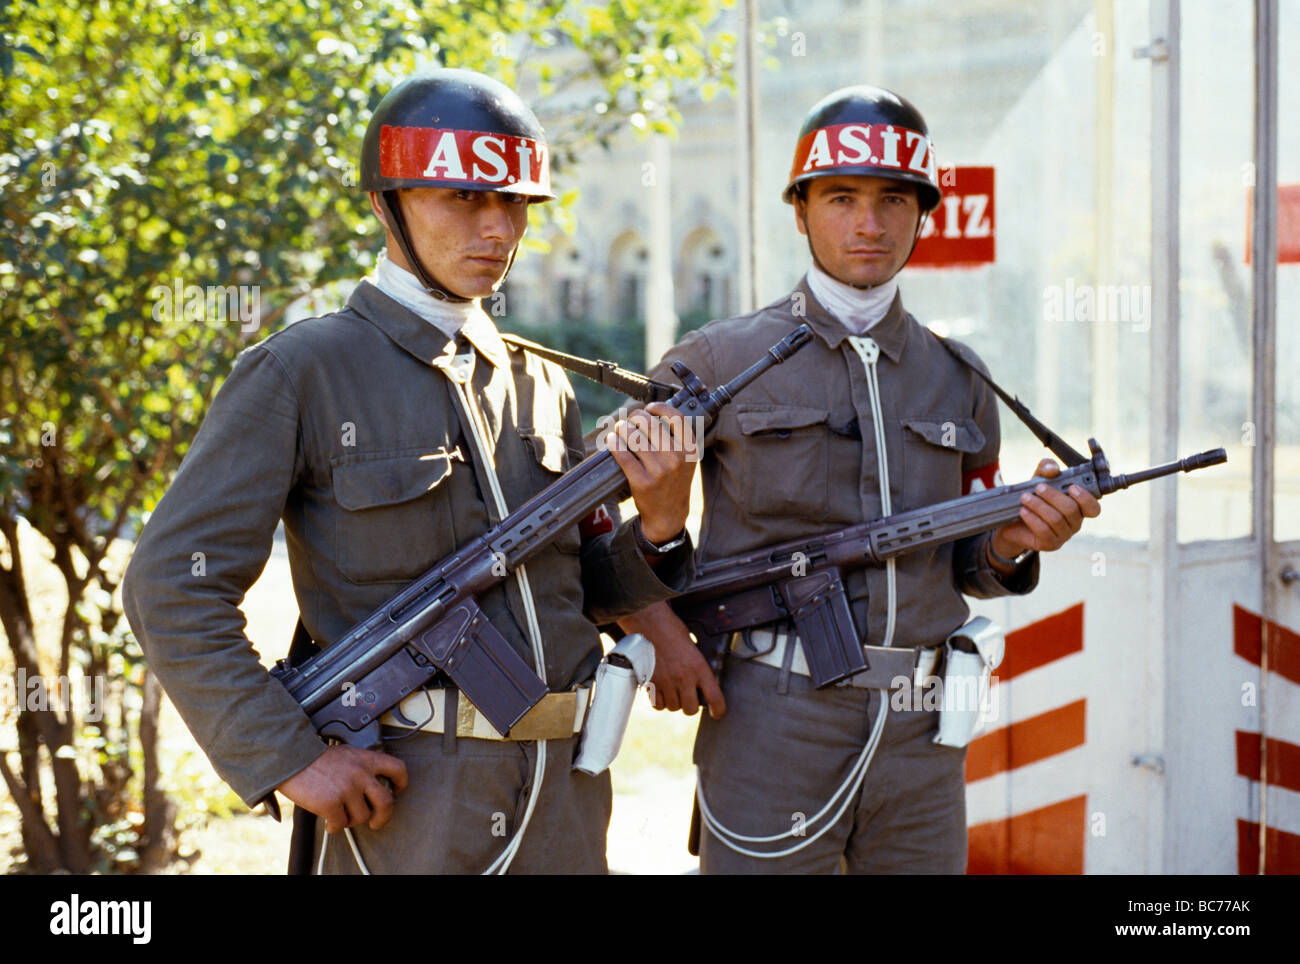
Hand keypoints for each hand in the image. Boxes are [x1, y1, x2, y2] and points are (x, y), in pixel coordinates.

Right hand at [277, 744, 408, 834]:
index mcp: (366, 759)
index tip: (397, 791)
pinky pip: (340, 824)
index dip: (401, 782)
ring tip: (341, 816)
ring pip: (361, 817)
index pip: (398, 769)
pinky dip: (334, 827)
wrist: (292, 757)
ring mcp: (347, 789)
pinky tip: (329, 822)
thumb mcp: (346, 754)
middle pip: (386, 802)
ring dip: (351, 820)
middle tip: (376, 821)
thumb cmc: (315, 758)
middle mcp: (361, 774)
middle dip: (383, 817)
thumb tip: (371, 790)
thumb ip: (361, 767)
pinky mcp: (331, 803)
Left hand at [606, 402, 696, 544]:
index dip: (659, 408)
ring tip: (620, 428)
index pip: (676, 417)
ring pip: (634, 437)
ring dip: (622, 428)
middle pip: (650, 424)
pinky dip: (614, 443)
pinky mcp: (642, 482)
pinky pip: (623, 455)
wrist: (668, 515)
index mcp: (690, 449)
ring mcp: (659, 471)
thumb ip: (677, 438)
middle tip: (629, 420)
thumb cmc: (674, 482)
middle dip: (635, 417)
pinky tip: (611, 440)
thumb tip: (651, 413)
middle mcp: (676, 458)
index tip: (649, 408)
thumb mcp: (686, 460)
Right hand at [619, 602, 724, 718]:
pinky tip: (660, 690)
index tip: (717, 713)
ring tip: (671, 688)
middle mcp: (684, 678)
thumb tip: (699, 684)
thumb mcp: (692, 646)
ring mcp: (666, 682)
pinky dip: (659, 701)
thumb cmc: (671, 630)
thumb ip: (697, 667)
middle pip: (690, 709)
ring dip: (673, 702)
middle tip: (687, 696)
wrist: (649, 624)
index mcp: (699, 667)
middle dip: (690, 705)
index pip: (714, 697)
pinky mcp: (651, 684)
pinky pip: (657, 705)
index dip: (718, 710)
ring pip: (673, 707)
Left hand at [990, 458, 1101, 565]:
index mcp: (1079, 508)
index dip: (1086, 498)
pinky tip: (1023, 511)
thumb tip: (1053, 469)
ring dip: (1039, 506)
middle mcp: (1075, 523)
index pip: (1093, 508)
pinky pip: (1044, 531)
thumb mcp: (1039, 479)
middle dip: (1053, 496)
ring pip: (1056, 520)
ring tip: (1024, 497)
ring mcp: (1064, 535)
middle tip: (1038, 487)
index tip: (1071, 487)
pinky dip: (1032, 518)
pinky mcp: (1050, 544)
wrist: (1013, 522)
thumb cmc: (1033, 498)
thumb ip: (1047, 469)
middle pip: (1071, 510)